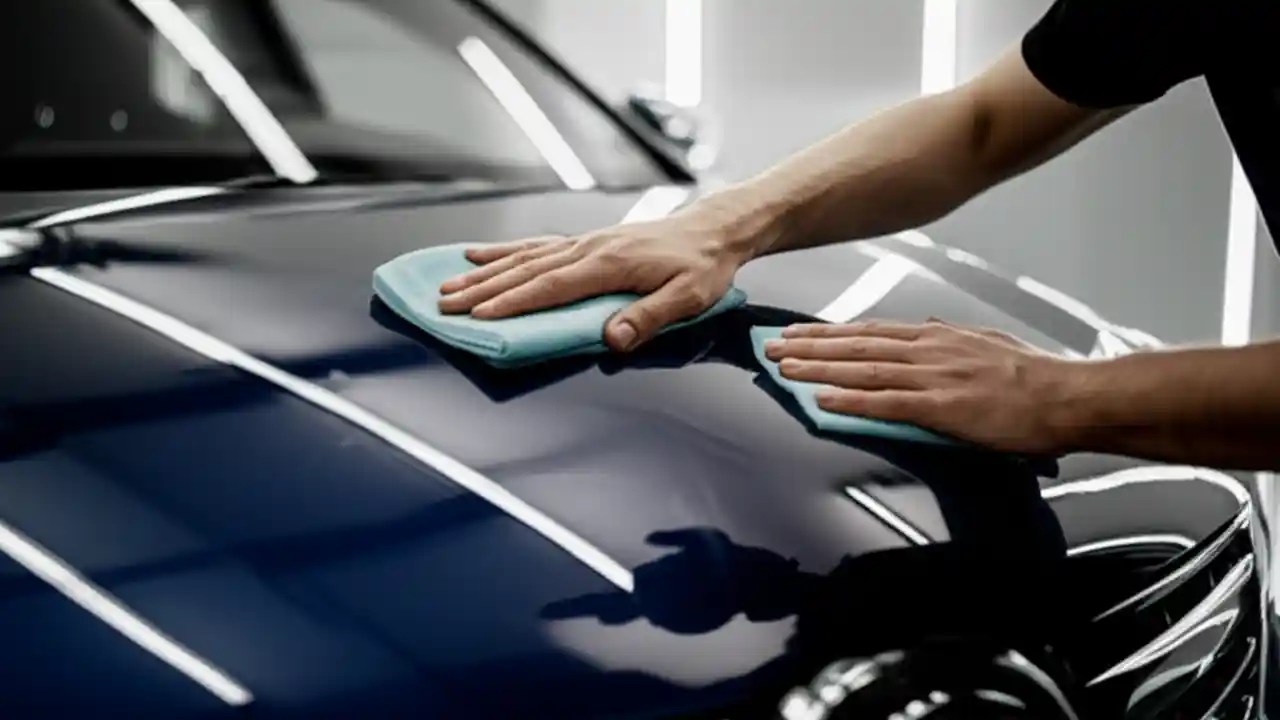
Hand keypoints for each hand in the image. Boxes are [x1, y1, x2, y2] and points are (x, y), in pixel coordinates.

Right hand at [436, 206, 752, 350]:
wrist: (713, 230)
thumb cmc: (703, 266)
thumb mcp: (689, 297)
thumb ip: (649, 316)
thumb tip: (613, 338)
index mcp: (610, 263)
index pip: (552, 286)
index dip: (514, 302)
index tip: (480, 315)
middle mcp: (589, 248)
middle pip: (526, 271)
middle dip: (483, 290)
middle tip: (445, 306)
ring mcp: (584, 242)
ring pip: (523, 258)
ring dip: (483, 273)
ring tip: (447, 286)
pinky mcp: (585, 242)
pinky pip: (535, 246)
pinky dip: (503, 251)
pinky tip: (477, 255)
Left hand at [764, 319, 1081, 453]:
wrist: (1066, 396)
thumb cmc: (1032, 376)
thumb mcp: (986, 342)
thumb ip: (951, 337)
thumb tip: (926, 326)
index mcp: (937, 338)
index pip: (870, 332)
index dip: (829, 334)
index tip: (798, 334)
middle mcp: (929, 350)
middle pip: (856, 347)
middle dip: (809, 347)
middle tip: (772, 347)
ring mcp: (934, 377)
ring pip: (862, 371)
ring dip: (818, 370)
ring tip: (784, 369)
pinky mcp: (942, 408)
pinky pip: (886, 403)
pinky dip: (851, 401)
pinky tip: (823, 401)